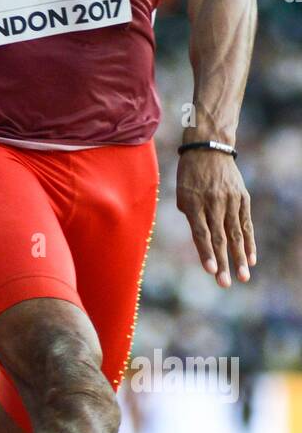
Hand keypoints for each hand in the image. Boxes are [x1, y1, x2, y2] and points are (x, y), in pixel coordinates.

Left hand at [176, 149, 255, 286]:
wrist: (209, 148)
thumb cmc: (189, 175)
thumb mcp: (182, 193)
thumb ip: (191, 217)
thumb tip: (202, 241)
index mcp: (194, 203)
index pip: (201, 233)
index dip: (206, 253)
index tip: (211, 271)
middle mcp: (214, 203)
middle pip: (219, 237)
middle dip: (223, 262)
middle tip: (225, 284)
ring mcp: (230, 200)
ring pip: (236, 233)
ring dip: (239, 257)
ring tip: (243, 277)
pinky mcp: (243, 198)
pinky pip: (246, 224)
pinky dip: (249, 242)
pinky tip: (251, 259)